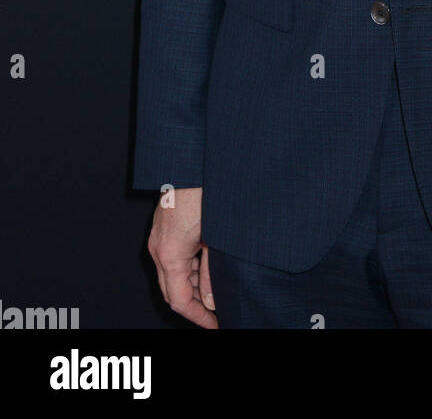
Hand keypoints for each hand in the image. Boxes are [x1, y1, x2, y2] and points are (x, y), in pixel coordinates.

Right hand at [146, 186, 217, 328]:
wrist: (190, 163)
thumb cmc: (204, 195)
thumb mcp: (215, 239)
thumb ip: (212, 273)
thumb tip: (212, 300)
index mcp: (170, 254)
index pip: (179, 300)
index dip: (198, 316)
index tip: (215, 324)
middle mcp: (158, 249)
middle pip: (172, 291)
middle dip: (194, 304)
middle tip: (217, 311)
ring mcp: (158, 238)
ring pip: (172, 275)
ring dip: (192, 285)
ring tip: (217, 288)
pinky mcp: (162, 228)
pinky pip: (172, 258)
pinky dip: (188, 268)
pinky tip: (207, 265)